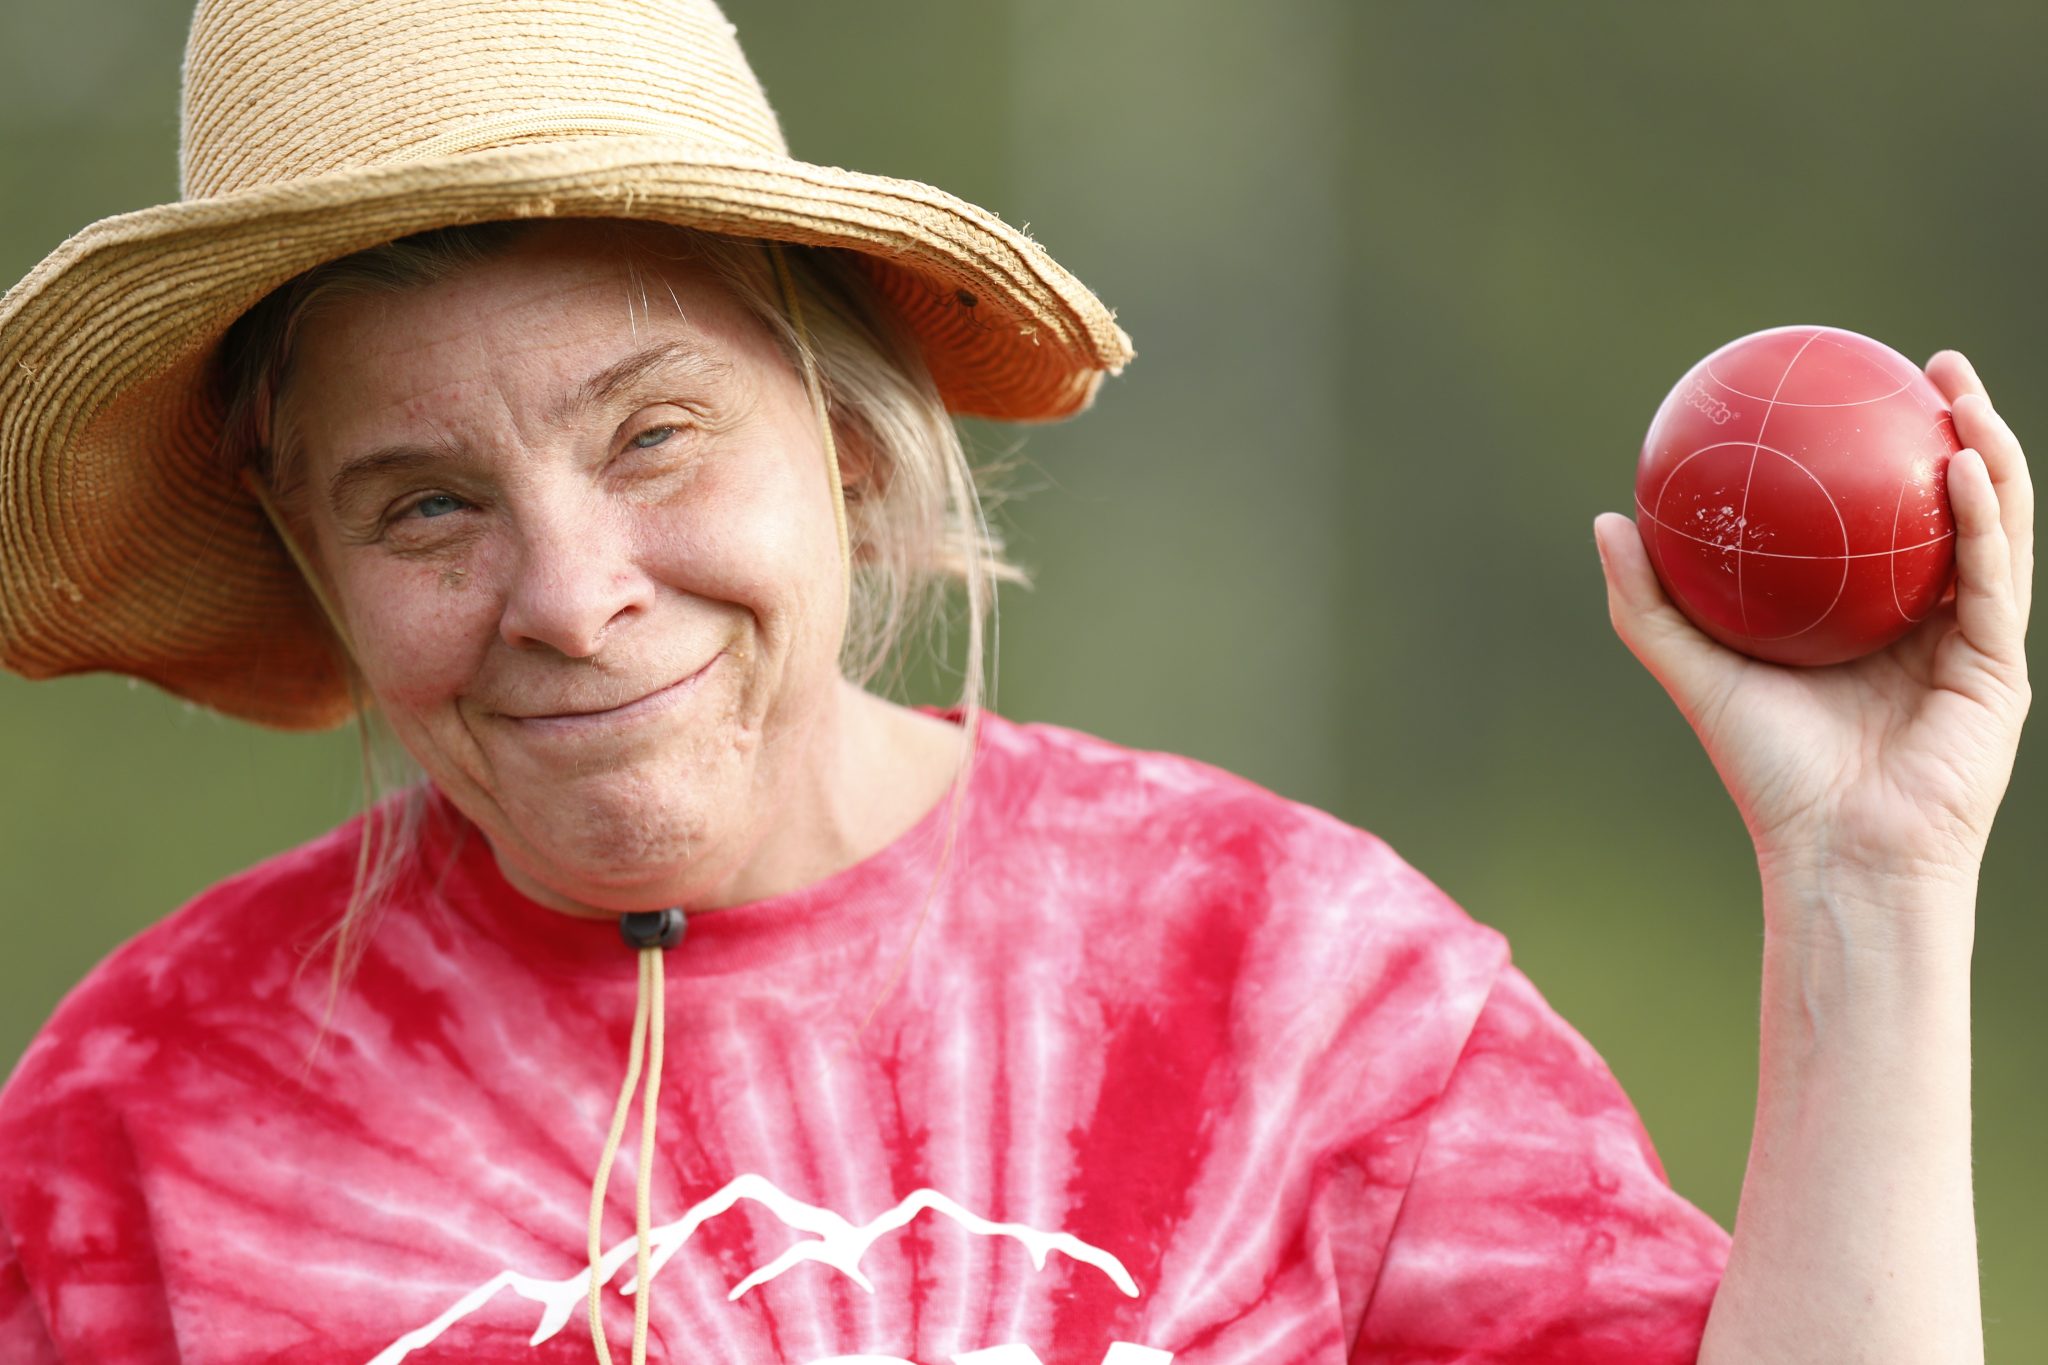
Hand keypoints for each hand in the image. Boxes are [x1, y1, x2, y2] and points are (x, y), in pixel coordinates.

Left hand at [1594, 351, 2031, 926]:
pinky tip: (1960, 463)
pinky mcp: (1999, 667)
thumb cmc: (1764, 774)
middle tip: (1924, 365)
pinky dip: (1982, 516)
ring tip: (1958, 388)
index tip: (1850, 388)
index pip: (1878, 521)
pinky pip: (1992, 575)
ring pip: (1991, 526)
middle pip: (1948, 508)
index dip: (1874, 454)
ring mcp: (1969, 642)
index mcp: (1867, 620)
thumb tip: (1606, 518)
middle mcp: (1925, 622)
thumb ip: (1649, 603)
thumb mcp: (1694, 673)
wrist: (1831, 853)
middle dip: (1951, 427)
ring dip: (1986, 450)